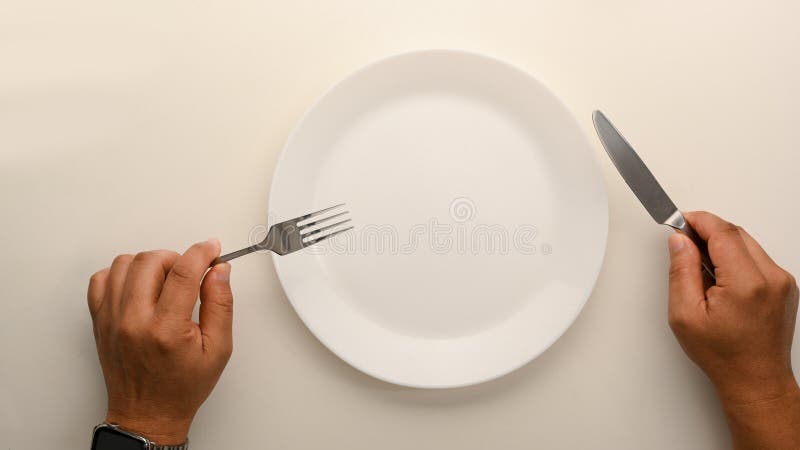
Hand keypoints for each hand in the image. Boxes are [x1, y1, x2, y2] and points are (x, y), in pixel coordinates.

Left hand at [88, 239, 232, 444]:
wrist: (148, 414)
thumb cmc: (182, 387)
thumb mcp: (218, 349)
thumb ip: (220, 304)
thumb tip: (219, 271)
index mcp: (166, 330)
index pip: (183, 272)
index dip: (202, 252)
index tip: (212, 248)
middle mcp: (133, 321)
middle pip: (151, 260)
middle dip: (177, 257)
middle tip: (190, 271)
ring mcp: (111, 319)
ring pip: (125, 263)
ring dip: (150, 263)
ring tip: (165, 280)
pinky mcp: (99, 321)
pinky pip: (102, 279)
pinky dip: (121, 274)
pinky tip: (139, 287)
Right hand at [668, 211, 799, 448]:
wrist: (755, 379)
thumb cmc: (724, 355)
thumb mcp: (685, 314)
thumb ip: (681, 271)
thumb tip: (680, 242)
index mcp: (746, 283)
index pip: (722, 232)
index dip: (698, 220)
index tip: (681, 220)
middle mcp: (771, 278)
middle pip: (736, 234)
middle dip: (708, 231)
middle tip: (685, 241)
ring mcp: (782, 281)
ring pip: (747, 244)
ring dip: (722, 245)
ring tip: (701, 267)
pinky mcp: (785, 286)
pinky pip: (757, 258)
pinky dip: (736, 258)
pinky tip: (720, 278)